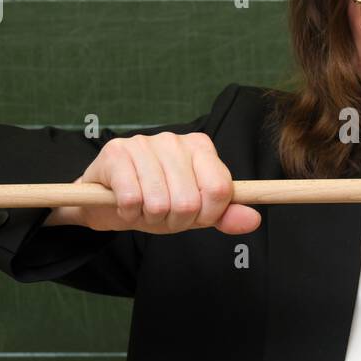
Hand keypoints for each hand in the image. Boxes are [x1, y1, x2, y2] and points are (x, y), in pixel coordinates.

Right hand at [44, 131, 260, 234]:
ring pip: (160, 203)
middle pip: (190, 202)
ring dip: (149, 218)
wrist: (107, 199)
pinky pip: (133, 200)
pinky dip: (128, 214)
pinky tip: (125, 205)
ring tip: (143, 208)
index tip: (193, 217)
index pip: (220, 190)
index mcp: (201, 147)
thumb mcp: (194, 212)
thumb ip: (223, 214)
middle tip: (161, 214)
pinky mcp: (115, 154)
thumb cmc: (155, 201)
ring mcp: (144, 142)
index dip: (207, 215)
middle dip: (175, 221)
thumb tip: (253, 219)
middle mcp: (175, 139)